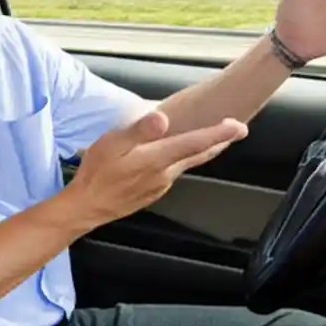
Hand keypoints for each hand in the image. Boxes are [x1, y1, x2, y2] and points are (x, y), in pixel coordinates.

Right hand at [65, 111, 247, 226]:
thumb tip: (163, 118)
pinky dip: (183, 160)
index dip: (219, 133)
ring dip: (202, 150)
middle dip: (220, 141)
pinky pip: (174, 172)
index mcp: (157, 159)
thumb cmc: (97, 172)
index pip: (195, 143)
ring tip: (212, 138)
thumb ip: (139, 131)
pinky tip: (177, 155)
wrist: (87, 207)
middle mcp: (165, 174)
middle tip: (238, 130)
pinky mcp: (153, 192)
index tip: (239, 126)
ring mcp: (161, 185)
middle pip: (198, 154)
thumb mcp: (111, 144)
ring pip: (187, 163)